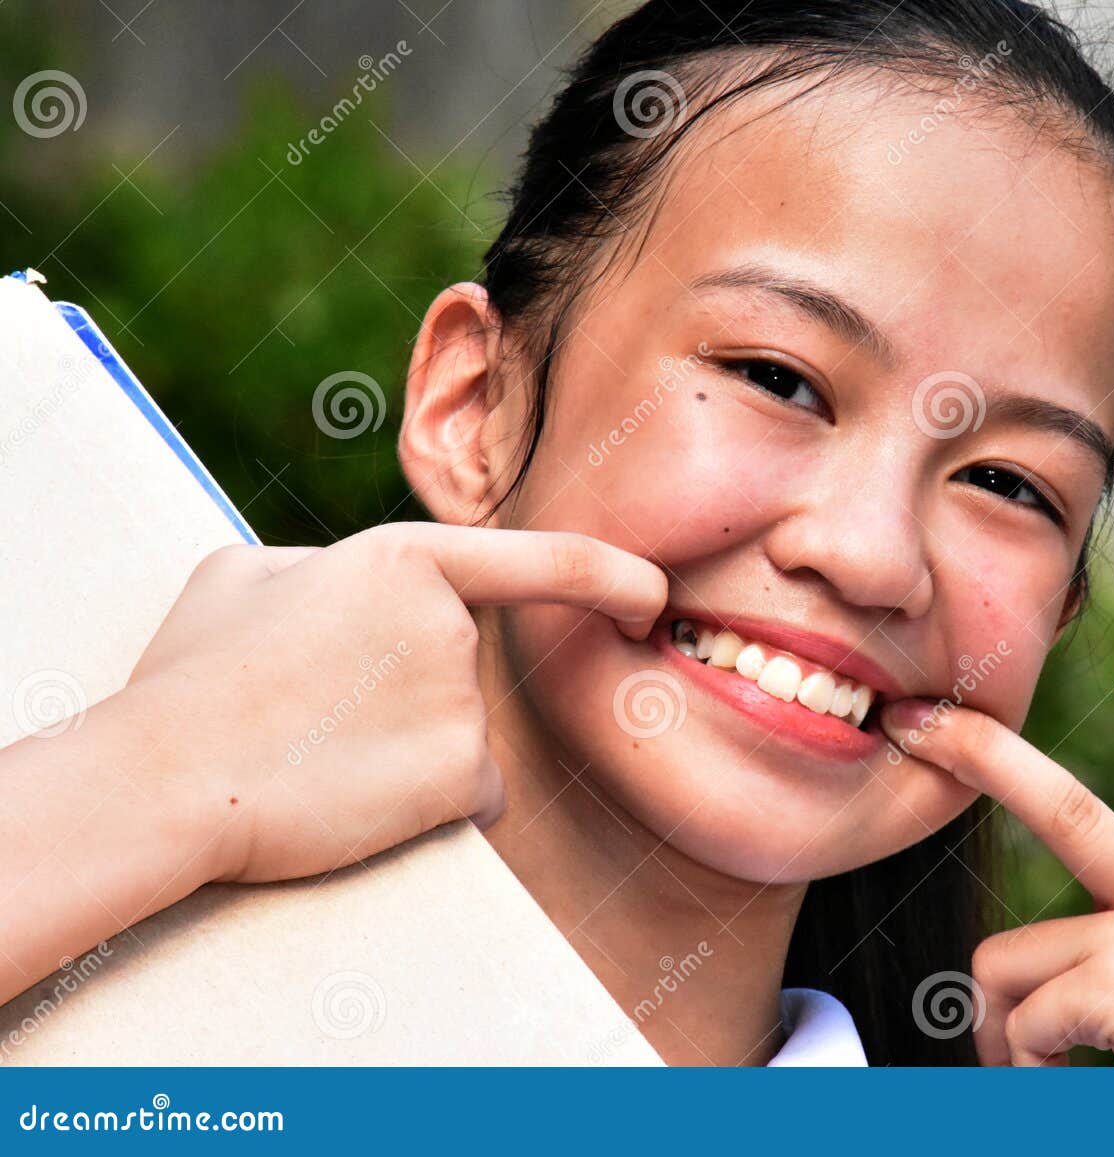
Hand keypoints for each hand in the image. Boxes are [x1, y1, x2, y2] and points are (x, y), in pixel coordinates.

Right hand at [131, 522, 666, 883]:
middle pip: (461, 670)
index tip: (651, 594)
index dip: (611, 576)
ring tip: (315, 754)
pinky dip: (426, 805)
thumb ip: (326, 565)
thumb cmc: (194, 675)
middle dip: (403, 696)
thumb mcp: (244, 573)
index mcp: (406, 560)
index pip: (545, 563)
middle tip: (314, 714)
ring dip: (405, 751)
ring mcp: (462, 704)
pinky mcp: (462, 778)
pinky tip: (355, 799)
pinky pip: (468, 794)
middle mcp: (452, 628)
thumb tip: (358, 588)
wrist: (167, 779)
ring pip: (461, 736)